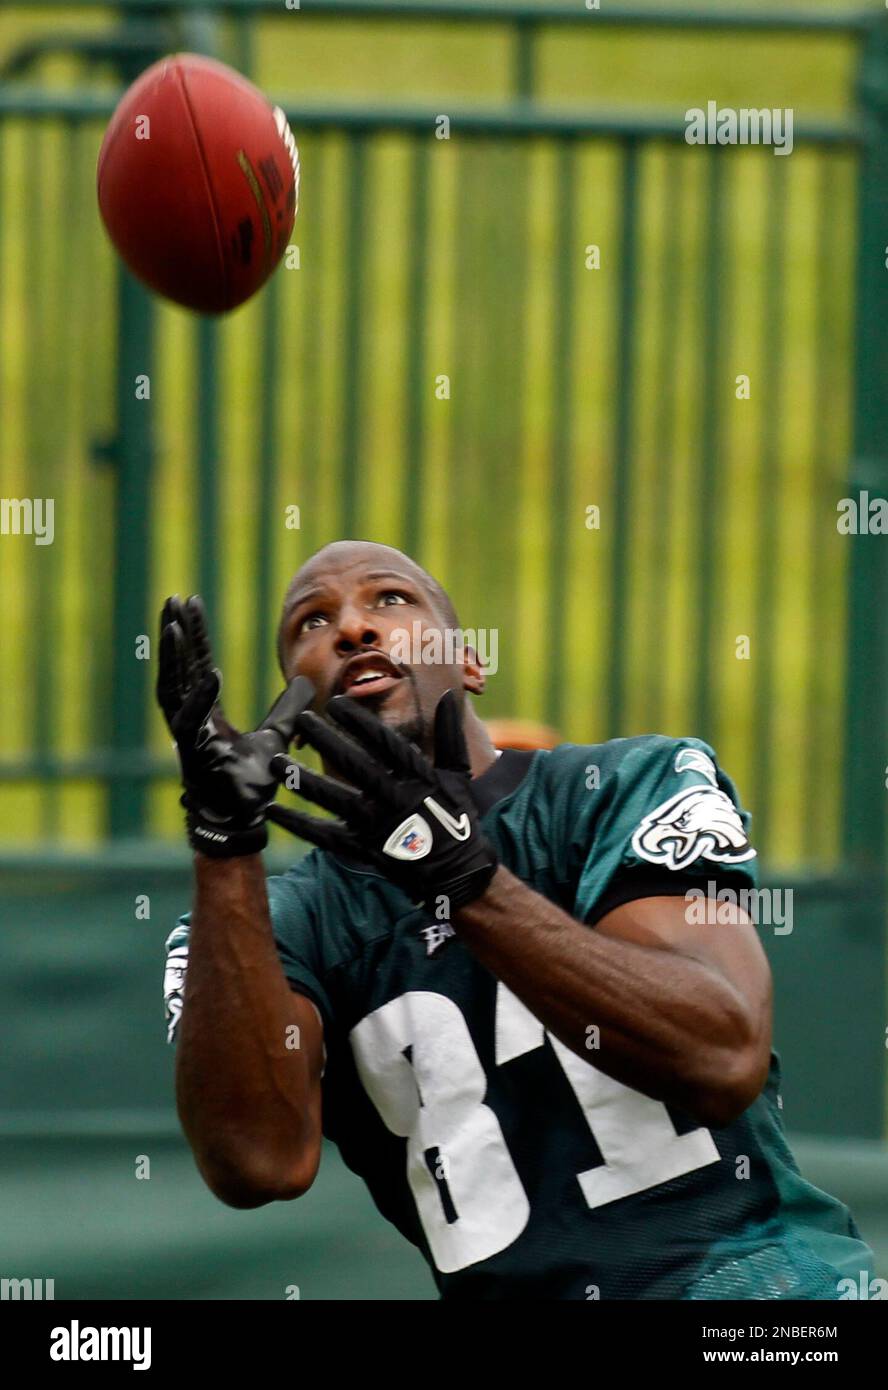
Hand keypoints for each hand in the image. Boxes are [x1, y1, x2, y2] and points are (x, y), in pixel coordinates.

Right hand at [157, 594, 314, 857]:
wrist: (244, 818)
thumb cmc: (252, 783)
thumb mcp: (277, 736)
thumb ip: (287, 708)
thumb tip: (303, 681)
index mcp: (205, 712)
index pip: (196, 664)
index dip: (195, 636)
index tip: (191, 603)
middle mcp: (190, 719)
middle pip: (177, 667)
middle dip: (176, 633)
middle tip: (173, 598)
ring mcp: (187, 735)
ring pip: (172, 687)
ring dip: (175, 656)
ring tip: (175, 624)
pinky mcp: (192, 753)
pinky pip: (191, 720)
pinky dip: (201, 697)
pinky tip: (212, 672)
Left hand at [267, 690, 497, 909]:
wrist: (459, 876)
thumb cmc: (456, 819)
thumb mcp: (458, 774)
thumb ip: (449, 735)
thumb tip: (449, 695)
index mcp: (419, 779)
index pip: (384, 743)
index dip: (360, 722)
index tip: (336, 703)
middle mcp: (396, 800)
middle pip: (355, 766)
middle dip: (327, 741)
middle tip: (302, 720)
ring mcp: (378, 828)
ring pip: (336, 800)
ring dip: (304, 780)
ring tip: (277, 762)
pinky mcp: (365, 851)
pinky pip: (326, 837)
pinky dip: (299, 824)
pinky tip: (274, 810)